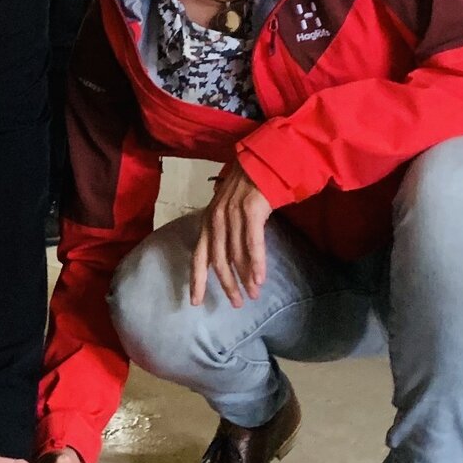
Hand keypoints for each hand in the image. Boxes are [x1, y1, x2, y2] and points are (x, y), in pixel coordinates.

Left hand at [191, 163, 274, 307]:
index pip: (198, 256)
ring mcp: (232, 213)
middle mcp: (216, 218)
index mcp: (208, 221)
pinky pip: (252, 242)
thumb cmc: (251, 188)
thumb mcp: (231, 210)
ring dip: (245, 278)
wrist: (266, 159)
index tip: (195, 302)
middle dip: (227, 284)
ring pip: (236, 254)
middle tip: (236, 303)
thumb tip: (230, 261)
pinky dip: (256, 262)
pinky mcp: (251, 210)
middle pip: (218, 260)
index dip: (197, 280)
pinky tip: (259, 278)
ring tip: (253, 294)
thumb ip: (227, 232)